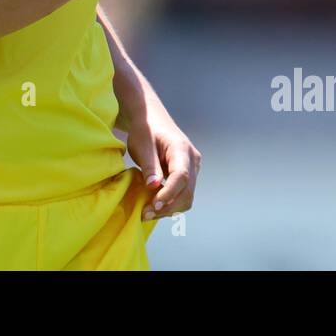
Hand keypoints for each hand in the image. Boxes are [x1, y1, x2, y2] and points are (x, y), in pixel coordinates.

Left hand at [125, 104, 201, 222]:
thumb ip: (149, 165)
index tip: (154, 205)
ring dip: (169, 209)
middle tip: (145, 214)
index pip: (182, 176)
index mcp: (182, 149)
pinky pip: (183, 194)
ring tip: (148, 213)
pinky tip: (154, 207)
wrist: (152, 120)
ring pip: (187, 196)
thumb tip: (154, 186)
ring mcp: (193, 168)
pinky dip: (170, 204)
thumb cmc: (145, 130)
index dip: (169, 193)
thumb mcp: (142, 144)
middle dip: (168, 206)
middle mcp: (192, 160)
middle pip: (187, 190)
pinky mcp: (188, 175)